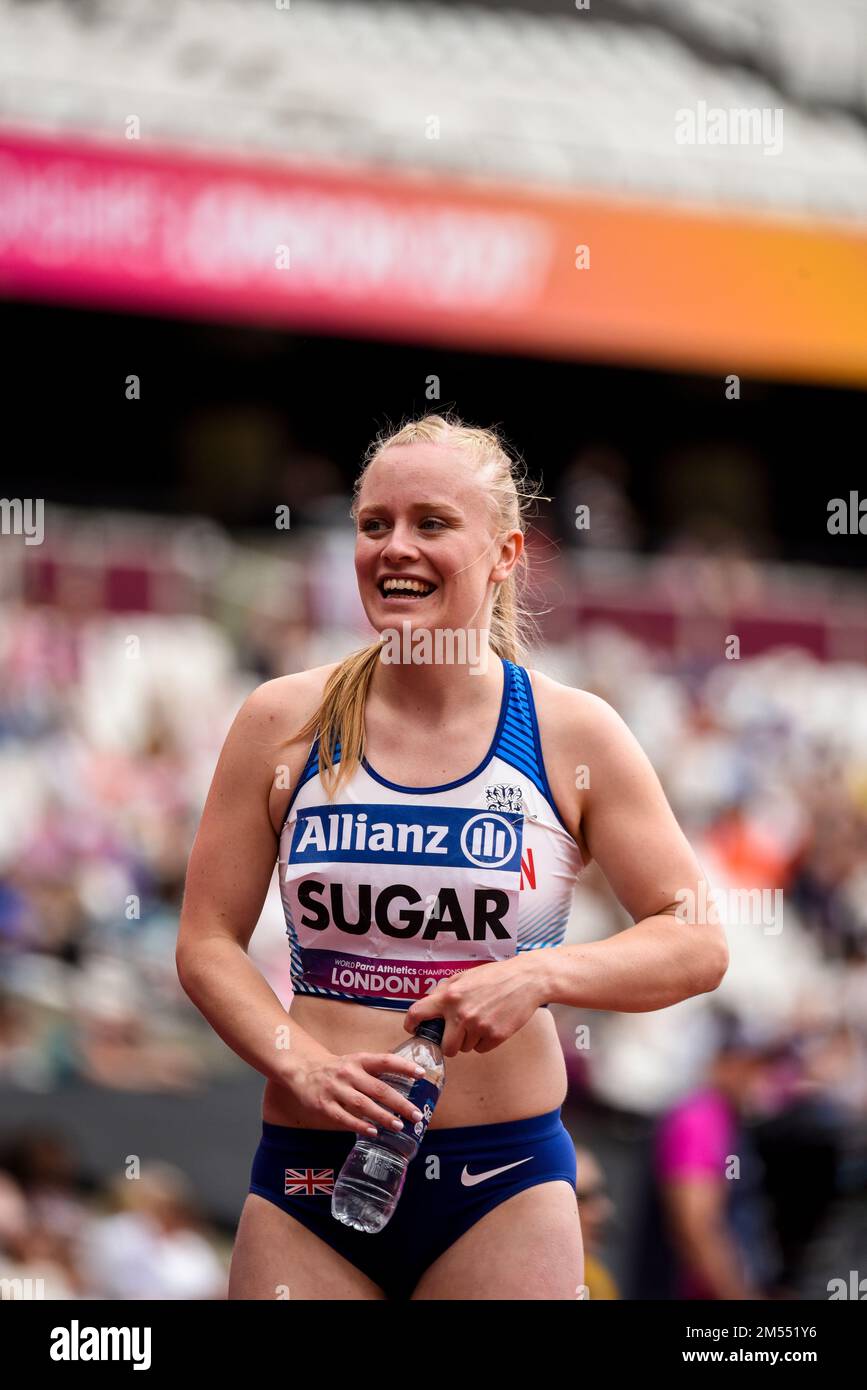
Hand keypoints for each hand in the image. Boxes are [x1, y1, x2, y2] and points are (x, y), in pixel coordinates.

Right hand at [288, 1052, 425, 1136]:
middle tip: (416, 1115)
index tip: (422, 1074)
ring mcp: (336, 1089)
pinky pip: (344, 1117)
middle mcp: (349, 1073)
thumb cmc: (337, 1069)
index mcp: (359, 1060)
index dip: (404, 1066)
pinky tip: (373, 1132)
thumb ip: (376, 1070)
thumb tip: (407, 1080)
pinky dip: (360, 1125)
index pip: (385, 1060)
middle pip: (378, 1088)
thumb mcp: (356, 1062)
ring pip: (363, 1104)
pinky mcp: (324, 1105)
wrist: (303, 1070)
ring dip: (383, 1116)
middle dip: (399, 1103)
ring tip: (399, 1126)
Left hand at [403, 955, 548, 1056]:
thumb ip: (445, 990)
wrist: (526, 980)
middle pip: (446, 1046)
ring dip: (470, 1040)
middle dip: (450, 1043)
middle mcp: (460, 1013)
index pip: (417, 1013)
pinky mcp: (495, 1036)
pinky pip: (481, 1049)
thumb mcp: (464, 976)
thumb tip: (428, 1004)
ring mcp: (478, 1026)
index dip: (411, 1024)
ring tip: (482, 1020)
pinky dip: (485, 1041)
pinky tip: (493, 1024)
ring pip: (465, 1048)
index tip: (413, 1029)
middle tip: (458, 1034)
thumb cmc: (495, 976)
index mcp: (449, 996)